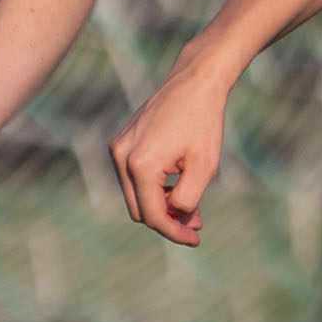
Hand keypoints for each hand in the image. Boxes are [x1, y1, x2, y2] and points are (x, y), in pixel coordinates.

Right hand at [109, 58, 235, 246]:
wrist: (194, 81)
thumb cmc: (203, 122)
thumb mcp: (204, 167)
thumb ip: (187, 200)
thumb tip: (174, 217)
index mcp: (140, 165)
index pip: (153, 215)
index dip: (175, 232)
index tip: (196, 239)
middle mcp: (121, 157)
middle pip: (140, 210)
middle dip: (168, 221)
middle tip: (197, 222)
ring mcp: (118, 148)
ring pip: (135, 196)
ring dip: (161, 205)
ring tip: (192, 205)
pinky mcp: (121, 141)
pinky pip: (133, 177)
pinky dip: (153, 188)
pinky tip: (178, 183)